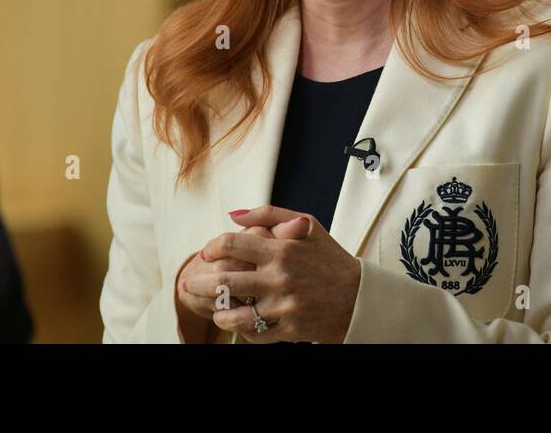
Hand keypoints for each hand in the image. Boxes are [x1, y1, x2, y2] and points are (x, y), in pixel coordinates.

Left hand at [185, 206, 361, 343]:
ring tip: (214, 308)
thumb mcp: (307, 225)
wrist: (360, 297)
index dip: (211, 248)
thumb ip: (268, 214)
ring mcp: (283, 307)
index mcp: (282, 250)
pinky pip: (253, 335)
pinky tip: (237, 321)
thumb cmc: (330, 258)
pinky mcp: (289, 331)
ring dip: (217, 311)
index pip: (231, 245)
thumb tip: (233, 215)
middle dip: (200, 283)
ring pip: (233, 314)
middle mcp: (279, 279)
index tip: (207, 253)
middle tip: (190, 283)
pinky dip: (240, 329)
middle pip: (224, 281)